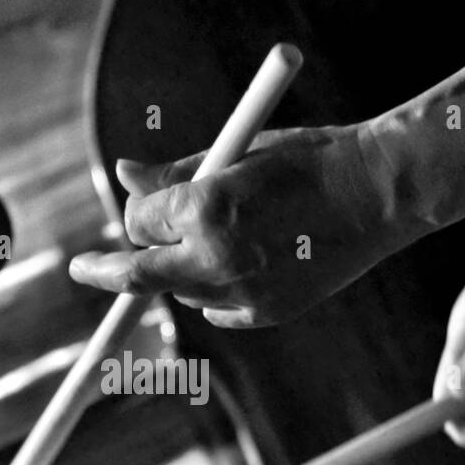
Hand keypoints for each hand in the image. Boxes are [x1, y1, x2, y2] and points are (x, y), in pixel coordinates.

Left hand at [69, 125, 423, 327]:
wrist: (381, 193)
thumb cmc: (311, 159)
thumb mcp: (238, 151)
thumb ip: (176, 172)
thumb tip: (124, 174)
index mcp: (204, 207)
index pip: (139, 222)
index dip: (135, 214)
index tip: (130, 214)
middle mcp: (216, 255)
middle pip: (137, 274)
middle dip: (104, 271)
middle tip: (83, 268)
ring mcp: (242, 290)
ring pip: (182, 291)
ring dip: (178, 271)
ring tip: (210, 241)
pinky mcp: (268, 313)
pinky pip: (218, 311)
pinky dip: (214, 292)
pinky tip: (234, 266)